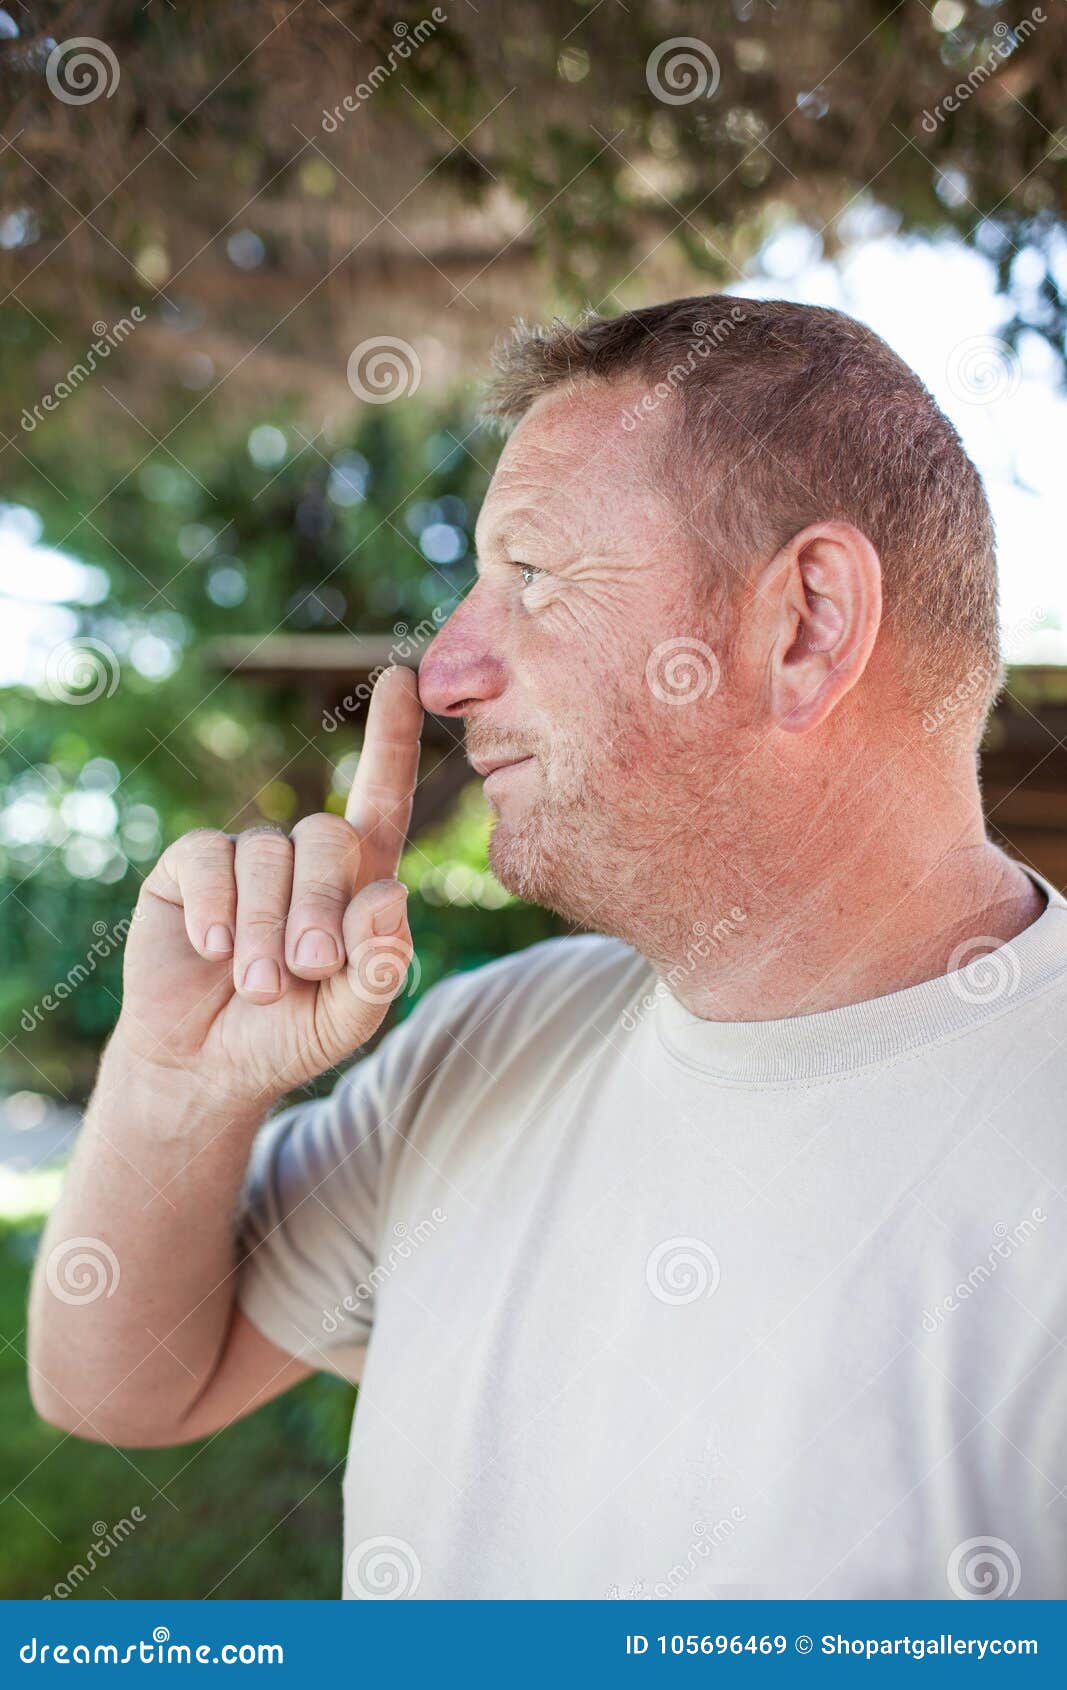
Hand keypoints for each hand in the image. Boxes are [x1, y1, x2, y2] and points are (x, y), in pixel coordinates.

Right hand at [113, 666, 422, 1109]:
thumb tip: (391, 891)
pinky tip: (213, 950)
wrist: (206, 1066)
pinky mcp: (190, 868)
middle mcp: (303, 857)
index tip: (401, 677)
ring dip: (265, 929)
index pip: (381, 799)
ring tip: (259, 986)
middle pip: (329, 839)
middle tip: (308, 970)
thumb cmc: (288, 1037)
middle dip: (322, 909)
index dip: (391, 740)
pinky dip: (218, 908)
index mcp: (356, 881)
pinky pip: (210, 861)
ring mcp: (245, 857)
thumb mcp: (350, 1017)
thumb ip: (380, 965)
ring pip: (269, 858)